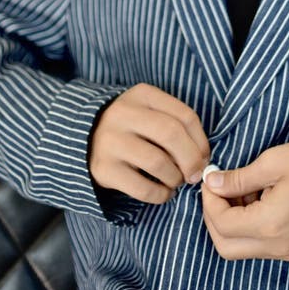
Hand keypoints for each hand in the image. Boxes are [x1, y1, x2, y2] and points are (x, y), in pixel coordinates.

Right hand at [88, 83, 210, 203]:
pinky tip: (163, 192)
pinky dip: (160, 194)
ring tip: (176, 181)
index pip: (185, 115)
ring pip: (158, 162)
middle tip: (195, 175)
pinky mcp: (103, 168)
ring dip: (175, 177)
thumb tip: (202, 158)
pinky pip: (142, 188)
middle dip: (191, 159)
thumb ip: (175, 126)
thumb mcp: (150, 112)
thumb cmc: (131, 127)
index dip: (201, 141)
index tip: (204, 157)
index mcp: (142, 95)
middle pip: (171, 134)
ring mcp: (110, 141)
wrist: (84, 139)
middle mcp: (123, 113)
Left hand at [200, 139, 288, 260]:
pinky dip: (245, 226)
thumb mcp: (272, 162)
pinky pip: (256, 245)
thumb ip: (238, 178)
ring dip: (228, 222)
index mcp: (272, 224)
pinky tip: (253, 199)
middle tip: (216, 188)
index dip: (209, 201)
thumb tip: (212, 183)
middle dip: (213, 216)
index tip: (211, 179)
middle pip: (225, 245)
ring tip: (238, 190)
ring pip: (239, 248)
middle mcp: (278, 245)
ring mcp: (286, 250)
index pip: (222, 224)